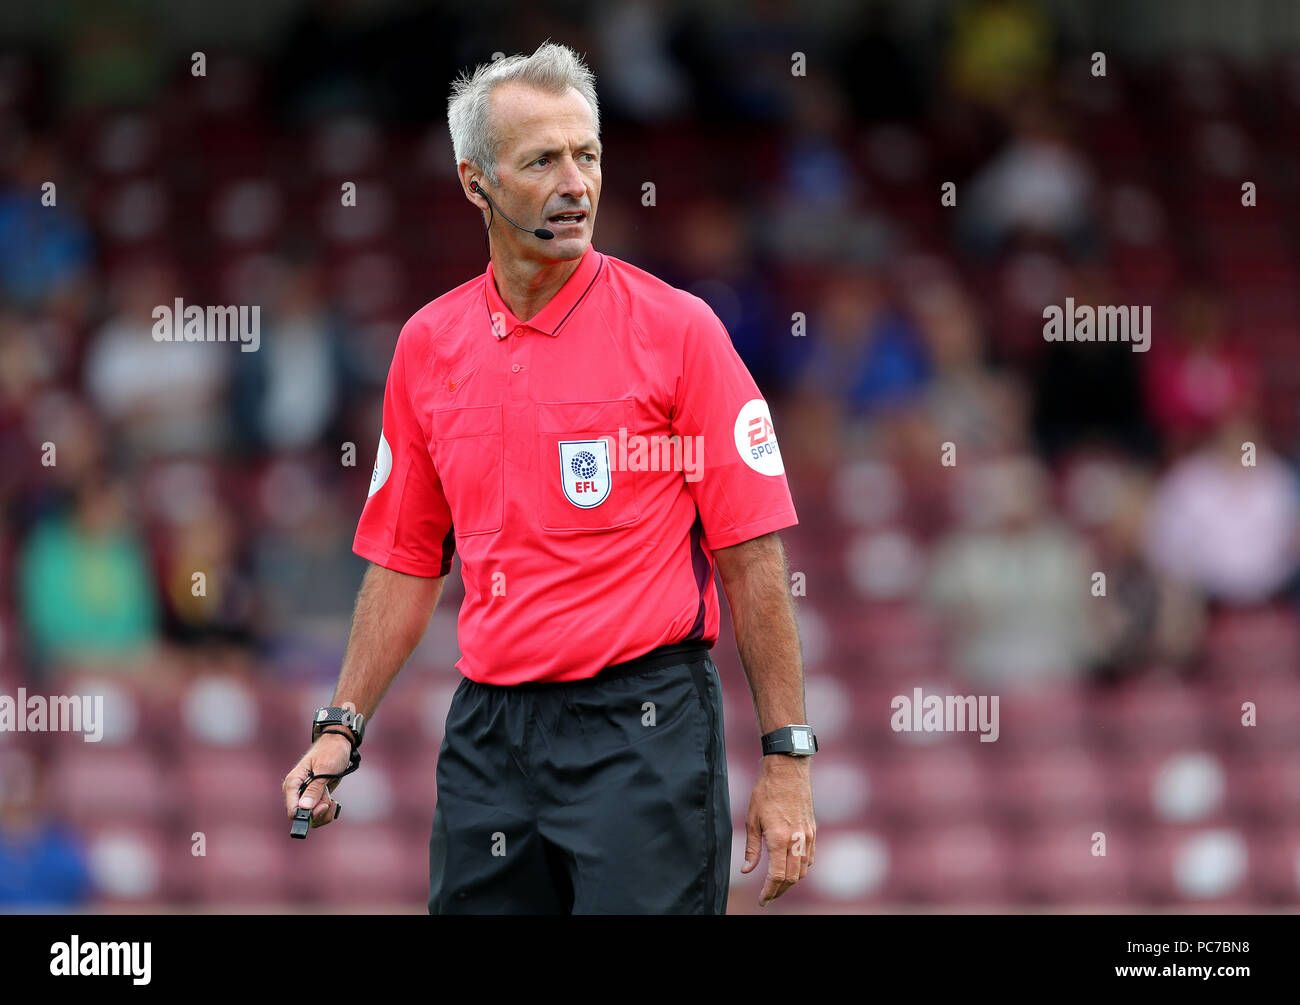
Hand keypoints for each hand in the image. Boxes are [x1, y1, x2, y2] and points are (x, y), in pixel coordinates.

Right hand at [282, 733, 352, 829]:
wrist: (339, 744)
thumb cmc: (331, 752)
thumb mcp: (325, 769)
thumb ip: (315, 789)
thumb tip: (304, 808)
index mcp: (293, 783)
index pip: (293, 810)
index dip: (307, 814)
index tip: (322, 806)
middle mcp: (296, 792)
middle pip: (303, 816)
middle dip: (319, 811)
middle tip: (329, 798)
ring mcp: (305, 797)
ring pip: (313, 818)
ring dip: (325, 810)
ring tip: (330, 795)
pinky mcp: (314, 799)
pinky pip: (319, 814)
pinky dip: (328, 810)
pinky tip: (333, 800)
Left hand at [740, 755, 815, 906]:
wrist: (787, 770)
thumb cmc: (766, 792)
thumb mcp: (752, 820)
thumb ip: (751, 849)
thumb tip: (747, 871)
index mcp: (779, 840)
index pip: (776, 876)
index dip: (769, 892)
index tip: (762, 900)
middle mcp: (797, 841)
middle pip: (792, 878)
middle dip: (779, 891)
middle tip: (768, 896)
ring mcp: (807, 836)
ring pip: (804, 870)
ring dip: (791, 881)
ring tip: (777, 884)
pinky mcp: (812, 830)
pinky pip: (810, 857)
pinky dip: (801, 868)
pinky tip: (790, 867)